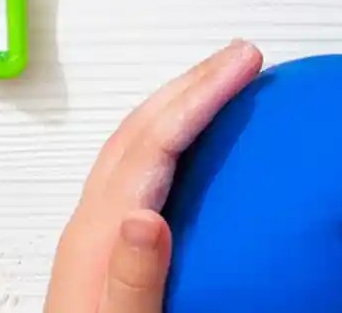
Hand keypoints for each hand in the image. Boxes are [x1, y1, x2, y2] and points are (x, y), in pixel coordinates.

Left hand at [45, 41, 263, 312]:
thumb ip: (131, 282)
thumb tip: (144, 217)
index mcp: (101, 236)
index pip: (154, 140)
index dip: (201, 92)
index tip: (247, 62)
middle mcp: (94, 224)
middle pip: (141, 128)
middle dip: (193, 82)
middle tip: (244, 58)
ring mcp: (98, 234)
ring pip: (138, 145)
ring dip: (182, 106)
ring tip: (228, 88)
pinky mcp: (107, 249)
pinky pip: (145, 171)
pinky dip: (177, 141)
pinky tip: (208, 156)